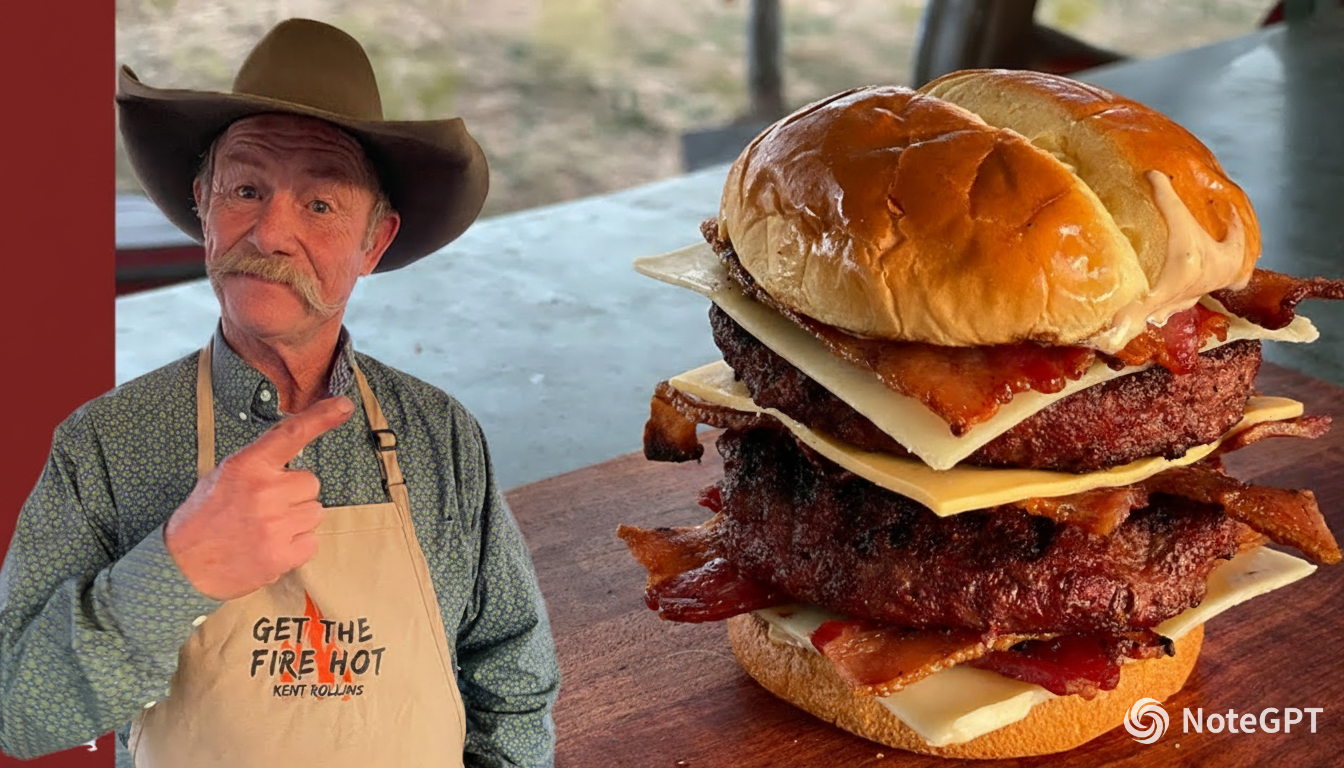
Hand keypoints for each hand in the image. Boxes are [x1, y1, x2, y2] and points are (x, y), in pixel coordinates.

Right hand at [164, 396, 355, 599]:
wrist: (183, 566)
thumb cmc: (204, 518)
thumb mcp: (224, 476)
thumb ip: (260, 465)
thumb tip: (295, 459)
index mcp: (247, 466)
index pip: (291, 434)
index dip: (321, 418)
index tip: (344, 405)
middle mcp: (264, 491)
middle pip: (311, 483)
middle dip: (295, 494)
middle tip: (266, 508)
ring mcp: (274, 525)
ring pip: (315, 512)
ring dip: (297, 520)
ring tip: (265, 529)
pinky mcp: (281, 555)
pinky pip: (312, 541)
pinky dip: (296, 546)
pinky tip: (271, 547)